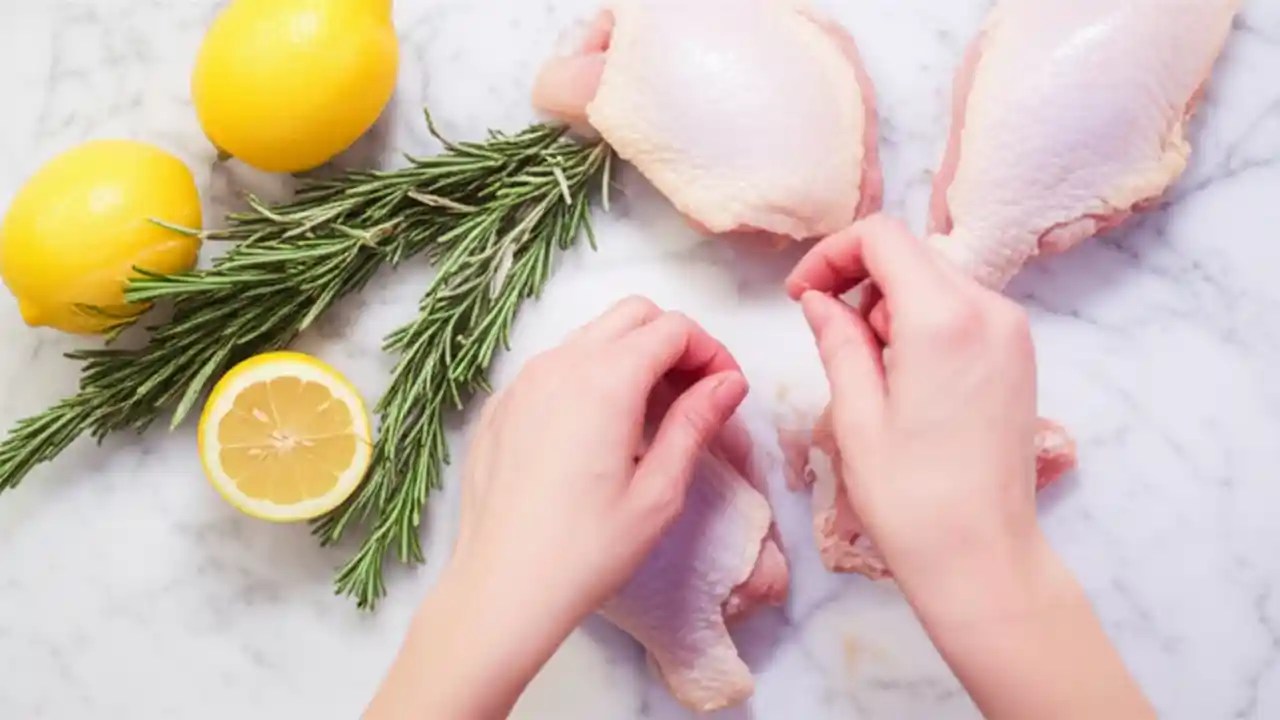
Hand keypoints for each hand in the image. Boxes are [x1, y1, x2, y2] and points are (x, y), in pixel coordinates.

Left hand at [367, 297, 747, 719]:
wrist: (501, 588)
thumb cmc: (587, 551)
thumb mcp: (659, 492)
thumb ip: (695, 423)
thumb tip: (728, 383)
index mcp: (605, 380)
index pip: (672, 328)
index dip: (711, 352)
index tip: (726, 392)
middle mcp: (559, 364)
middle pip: (631, 315)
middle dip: (673, 341)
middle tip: (695, 394)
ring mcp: (522, 382)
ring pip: (590, 336)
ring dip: (630, 355)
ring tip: (651, 414)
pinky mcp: (500, 406)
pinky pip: (554, 367)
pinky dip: (588, 376)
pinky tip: (598, 431)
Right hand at [786, 217, 1153, 718]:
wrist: (983, 557)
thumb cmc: (912, 498)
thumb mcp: (856, 416)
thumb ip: (837, 340)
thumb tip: (820, 300)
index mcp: (943, 320)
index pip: (882, 237)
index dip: (831, 255)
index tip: (802, 297)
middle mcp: (989, 311)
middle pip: (911, 252)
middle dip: (858, 278)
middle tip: (825, 331)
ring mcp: (1012, 332)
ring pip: (936, 280)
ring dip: (890, 303)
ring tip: (867, 368)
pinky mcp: (1018, 355)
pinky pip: (962, 309)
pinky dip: (922, 322)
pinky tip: (902, 375)